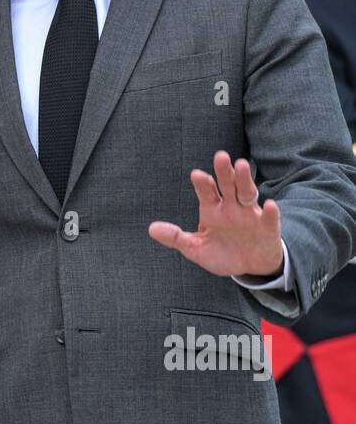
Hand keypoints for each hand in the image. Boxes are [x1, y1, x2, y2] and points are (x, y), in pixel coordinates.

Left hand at [148, 151, 283, 277]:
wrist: (250, 266)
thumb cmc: (221, 252)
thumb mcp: (195, 248)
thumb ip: (176, 237)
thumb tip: (151, 229)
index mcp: (212, 209)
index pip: (206, 191)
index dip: (202, 183)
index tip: (196, 175)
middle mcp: (231, 206)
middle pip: (227, 185)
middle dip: (224, 172)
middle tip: (220, 156)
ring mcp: (250, 215)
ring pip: (247, 193)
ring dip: (245, 179)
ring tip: (241, 165)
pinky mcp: (267, 228)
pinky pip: (270, 218)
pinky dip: (271, 212)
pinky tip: (270, 205)